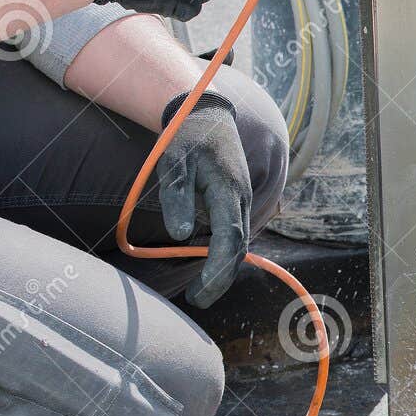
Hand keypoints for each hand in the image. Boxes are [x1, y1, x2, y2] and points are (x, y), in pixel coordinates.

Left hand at [158, 92, 251, 307]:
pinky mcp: (237, 204)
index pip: (229, 238)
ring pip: (239, 245)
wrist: (207, 115)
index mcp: (228, 190)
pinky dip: (223, 257)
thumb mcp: (173, 162)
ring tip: (200, 292)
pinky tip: (207, 269)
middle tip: (197, 301)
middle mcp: (242, 200)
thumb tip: (180, 235)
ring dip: (223, 271)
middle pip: (238, 249)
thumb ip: (176, 196)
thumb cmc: (186, 137)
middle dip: (220, 280)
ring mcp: (242, 202)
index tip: (201, 291)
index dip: (218, 268)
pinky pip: (234, 236)